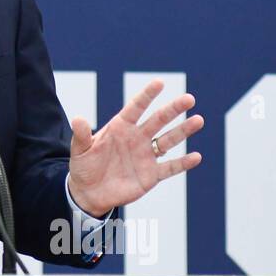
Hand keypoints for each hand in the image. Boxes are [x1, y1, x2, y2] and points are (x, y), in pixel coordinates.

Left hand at [67, 79, 203, 216]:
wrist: (89, 192)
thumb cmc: (84, 166)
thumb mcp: (80, 150)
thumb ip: (82, 135)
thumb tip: (77, 119)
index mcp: (120, 127)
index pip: (136, 107)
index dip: (147, 96)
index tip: (159, 83)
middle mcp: (137, 138)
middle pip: (158, 120)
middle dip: (173, 110)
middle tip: (189, 98)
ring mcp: (146, 156)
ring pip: (168, 140)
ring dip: (183, 131)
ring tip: (198, 120)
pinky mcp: (151, 175)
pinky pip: (170, 167)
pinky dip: (183, 163)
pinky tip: (196, 157)